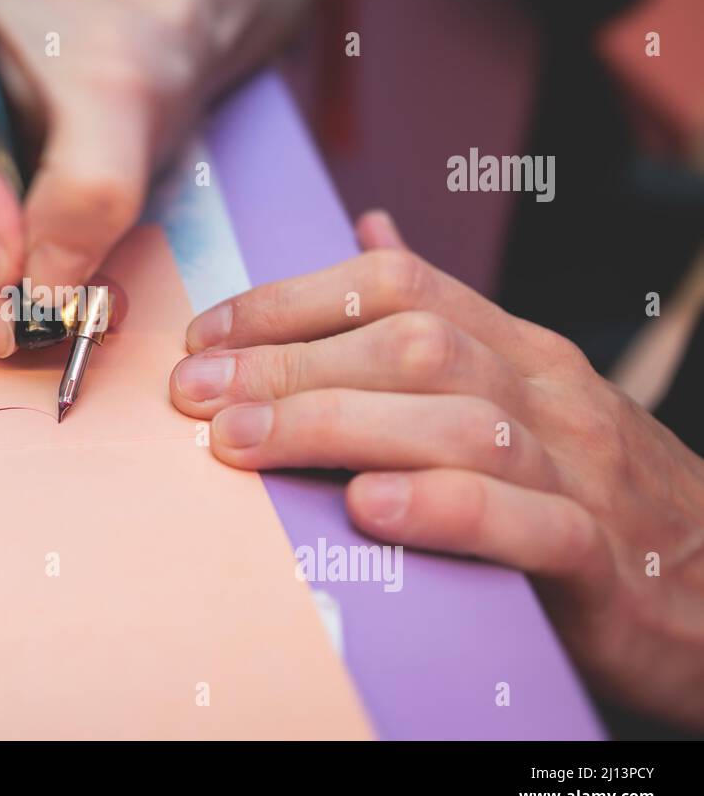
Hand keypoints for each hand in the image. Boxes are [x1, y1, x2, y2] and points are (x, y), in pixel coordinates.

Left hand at [170, 209, 703, 728]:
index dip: (291, 302)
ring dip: (335, 425)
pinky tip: (367, 507)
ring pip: (457, 422)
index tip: (207, 335)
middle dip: (289, 363)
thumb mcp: (523, 383)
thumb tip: (368, 234)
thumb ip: (445, 314)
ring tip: (242, 440)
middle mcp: (546, 394)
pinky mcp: (600, 561)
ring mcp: (579, 472)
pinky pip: (525, 523)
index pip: (397, 288)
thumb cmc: (594, 483)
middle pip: (410, 347)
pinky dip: (442, 508)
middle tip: (195, 391)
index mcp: (518, 348)